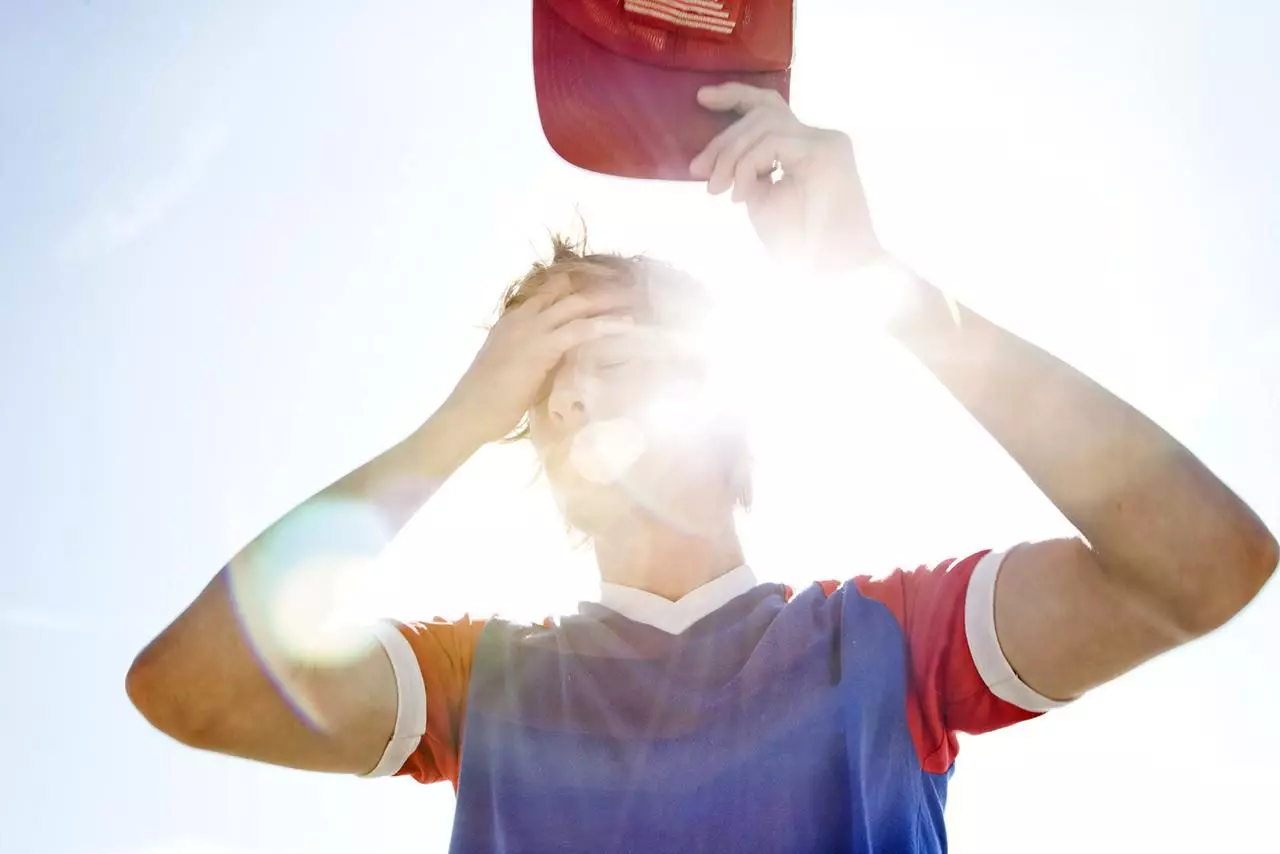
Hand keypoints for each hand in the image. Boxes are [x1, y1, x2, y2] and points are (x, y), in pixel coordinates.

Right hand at [442, 279, 635, 443]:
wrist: (469, 412)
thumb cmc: (490, 401)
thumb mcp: (517, 368)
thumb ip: (540, 356)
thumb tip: (569, 358)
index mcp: (514, 319)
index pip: (550, 289)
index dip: (579, 285)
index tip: (605, 285)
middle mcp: (523, 317)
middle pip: (566, 288)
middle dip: (599, 285)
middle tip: (628, 286)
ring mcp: (531, 329)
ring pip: (577, 302)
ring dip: (609, 299)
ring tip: (636, 299)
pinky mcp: (542, 347)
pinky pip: (581, 329)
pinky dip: (607, 325)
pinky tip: (628, 326)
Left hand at [689, 82, 880, 271]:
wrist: (832, 273)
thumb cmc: (799, 244)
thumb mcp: (762, 200)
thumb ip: (746, 171)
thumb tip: (718, 157)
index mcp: (803, 146)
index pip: (768, 106)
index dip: (734, 95)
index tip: (700, 97)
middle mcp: (818, 136)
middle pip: (761, 112)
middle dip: (722, 139)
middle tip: (697, 170)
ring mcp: (825, 141)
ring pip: (765, 123)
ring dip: (731, 154)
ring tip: (717, 189)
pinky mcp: (826, 152)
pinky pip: (773, 143)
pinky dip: (748, 166)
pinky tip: (740, 195)